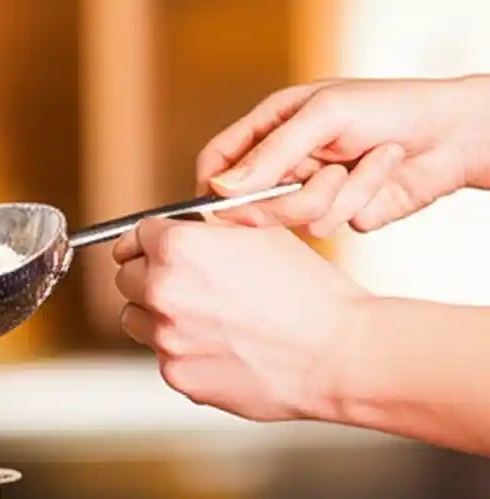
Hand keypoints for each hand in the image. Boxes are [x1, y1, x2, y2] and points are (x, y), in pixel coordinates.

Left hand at [113, 218, 370, 421]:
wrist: (338, 353)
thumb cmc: (309, 292)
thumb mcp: (260, 232)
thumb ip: (209, 225)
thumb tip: (182, 222)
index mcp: (178, 247)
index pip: (135, 235)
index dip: (152, 241)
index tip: (156, 249)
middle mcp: (162, 290)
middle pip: (126, 277)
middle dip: (149, 276)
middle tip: (184, 282)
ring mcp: (165, 337)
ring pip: (136, 319)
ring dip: (157, 315)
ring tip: (204, 316)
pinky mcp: (176, 375)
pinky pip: (163, 356)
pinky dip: (183, 350)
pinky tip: (222, 346)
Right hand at [198, 75, 489, 236]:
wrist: (453, 132)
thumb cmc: (389, 106)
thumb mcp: (324, 115)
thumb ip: (271, 153)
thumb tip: (221, 187)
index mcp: (269, 130)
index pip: (217, 164)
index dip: (213, 188)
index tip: (225, 207)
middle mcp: (285, 164)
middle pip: (252, 205)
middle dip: (294, 195)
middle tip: (330, 172)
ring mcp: (310, 192)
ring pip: (296, 220)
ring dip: (340, 191)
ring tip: (366, 160)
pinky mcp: (340, 215)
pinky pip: (334, 224)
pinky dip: (364, 197)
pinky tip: (384, 170)